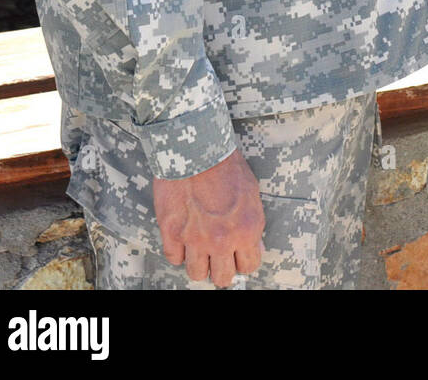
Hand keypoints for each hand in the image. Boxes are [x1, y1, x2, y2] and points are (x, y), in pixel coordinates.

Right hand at [153, 147, 264, 287]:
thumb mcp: (252, 192)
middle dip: (221, 267)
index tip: (237, 254)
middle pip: (222, 278)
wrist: (196, 149)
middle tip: (217, 255)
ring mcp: (195, 240)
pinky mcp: (172, 233)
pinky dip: (177, 251)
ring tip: (199, 247)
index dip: (243, 260)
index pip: (249, 266)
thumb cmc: (226, 165)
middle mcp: (222, 240)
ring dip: (199, 262)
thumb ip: (252, 224)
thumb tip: (255, 247)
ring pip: (196, 274)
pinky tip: (182, 237)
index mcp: (246, 230)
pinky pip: (174, 258)